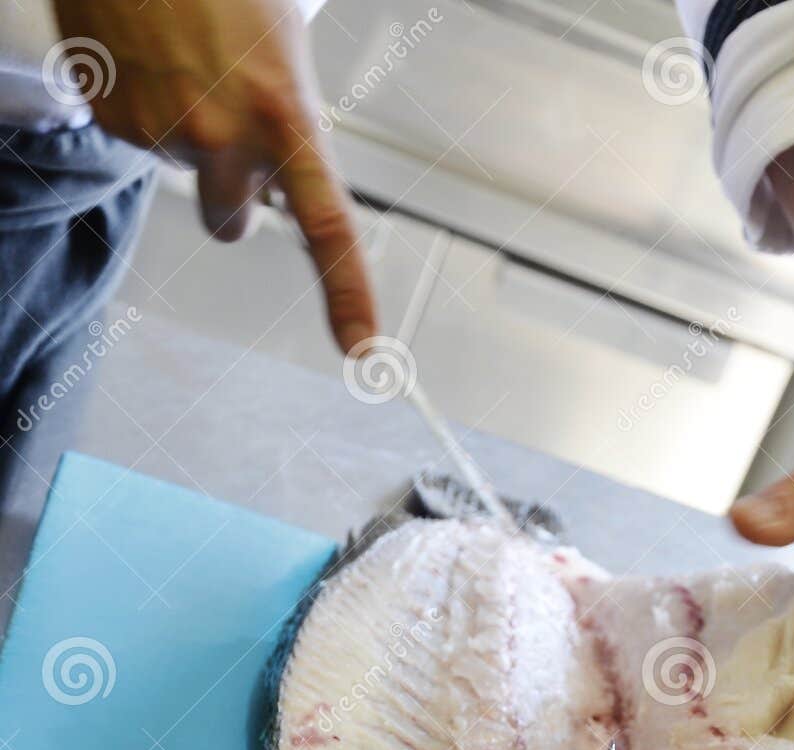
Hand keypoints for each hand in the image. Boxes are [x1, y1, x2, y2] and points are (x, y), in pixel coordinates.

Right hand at [51, 0, 377, 354]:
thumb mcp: (279, 40)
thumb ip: (285, 117)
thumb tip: (281, 171)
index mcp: (283, 114)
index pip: (329, 226)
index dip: (350, 295)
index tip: (365, 349)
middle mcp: (222, 137)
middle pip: (232, 224)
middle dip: (234, 197)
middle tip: (227, 131)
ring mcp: (161, 132)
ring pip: (181, 170)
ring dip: (186, 135)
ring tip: (181, 61)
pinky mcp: (111, 117)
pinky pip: (136, 134)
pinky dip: (143, 102)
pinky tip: (147, 52)